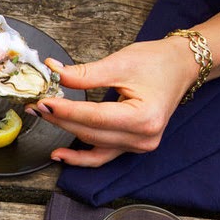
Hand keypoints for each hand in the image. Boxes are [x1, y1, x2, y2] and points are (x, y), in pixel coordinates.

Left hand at [28, 36, 197, 166]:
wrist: (181, 66)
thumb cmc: (158, 62)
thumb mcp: (120, 63)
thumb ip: (85, 74)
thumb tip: (54, 73)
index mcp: (144, 117)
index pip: (94, 117)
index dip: (65, 110)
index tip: (43, 101)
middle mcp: (143, 138)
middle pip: (90, 132)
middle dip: (60, 118)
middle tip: (37, 105)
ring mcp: (139, 145)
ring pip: (93, 144)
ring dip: (66, 133)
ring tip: (43, 119)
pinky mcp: (132, 145)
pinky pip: (102, 156)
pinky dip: (81, 157)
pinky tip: (60, 154)